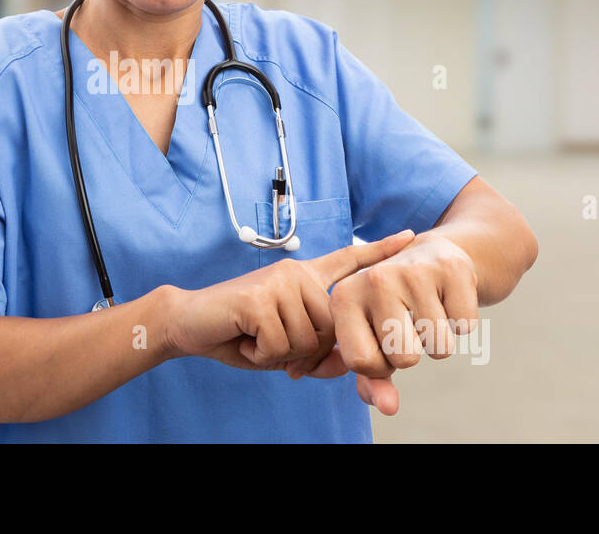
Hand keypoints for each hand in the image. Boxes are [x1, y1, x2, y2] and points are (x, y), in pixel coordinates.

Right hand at [161, 230, 417, 373]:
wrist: (188, 322)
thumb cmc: (237, 334)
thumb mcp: (284, 348)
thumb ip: (318, 354)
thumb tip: (346, 363)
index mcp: (304, 279)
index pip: (348, 260)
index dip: (380, 250)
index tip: (411, 235)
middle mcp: (296, 273)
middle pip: (330, 331)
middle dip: (303, 352)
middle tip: (268, 343)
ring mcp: (279, 281)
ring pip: (306, 341)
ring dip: (278, 352)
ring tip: (253, 336)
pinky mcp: (260, 297)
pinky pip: (279, 344)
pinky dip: (260, 352)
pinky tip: (243, 337)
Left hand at [297, 232, 479, 415]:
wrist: (429, 257)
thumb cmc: (391, 307)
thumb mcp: (372, 339)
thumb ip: (372, 381)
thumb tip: (389, 408)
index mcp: (343, 298)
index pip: (362, 363)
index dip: (379, 365)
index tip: (381, 344)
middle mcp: (374, 279)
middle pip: (405, 358)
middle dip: (412, 353)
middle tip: (407, 325)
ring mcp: (413, 271)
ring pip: (439, 347)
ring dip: (438, 340)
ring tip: (426, 310)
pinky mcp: (451, 268)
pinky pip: (466, 327)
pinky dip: (461, 322)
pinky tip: (446, 298)